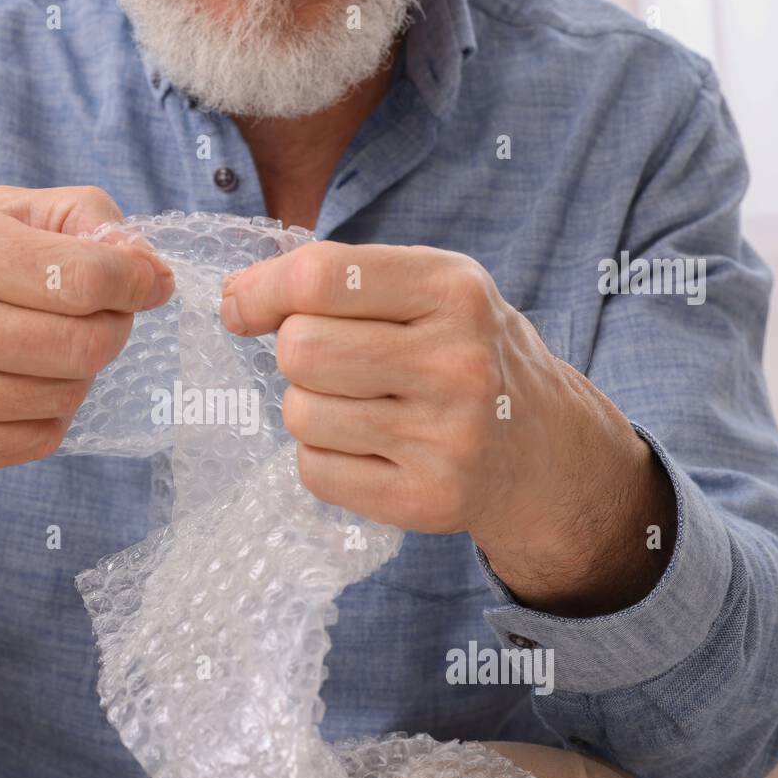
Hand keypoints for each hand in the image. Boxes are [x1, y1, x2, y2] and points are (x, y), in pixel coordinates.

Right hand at [0, 185, 173, 484]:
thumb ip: (66, 215)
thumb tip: (146, 261)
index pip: (81, 278)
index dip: (135, 280)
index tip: (147, 279)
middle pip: (85, 345)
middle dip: (115, 324)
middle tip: (102, 310)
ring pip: (69, 393)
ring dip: (81, 367)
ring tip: (46, 340)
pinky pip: (42, 437)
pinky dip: (52, 406)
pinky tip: (20, 378)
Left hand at [220, 241, 674, 616]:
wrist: (543, 448)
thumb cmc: (461, 352)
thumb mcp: (428, 289)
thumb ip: (335, 279)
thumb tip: (233, 302)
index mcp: (456, 290)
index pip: (320, 276)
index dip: (262, 290)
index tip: (242, 307)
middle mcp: (459, 362)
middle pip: (300, 350)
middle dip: (297, 355)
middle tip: (337, 365)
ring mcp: (448, 438)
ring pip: (301, 414)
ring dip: (311, 410)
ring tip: (363, 407)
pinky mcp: (428, 501)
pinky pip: (315, 472)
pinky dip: (324, 459)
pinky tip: (370, 449)